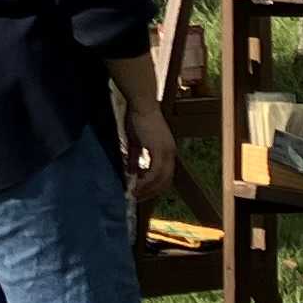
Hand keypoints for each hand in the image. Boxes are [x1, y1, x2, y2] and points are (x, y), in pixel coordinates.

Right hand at [112, 85, 181, 207]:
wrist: (141, 104)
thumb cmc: (137, 119)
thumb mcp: (136, 142)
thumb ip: (135, 158)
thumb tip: (131, 172)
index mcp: (167, 150)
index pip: (165, 175)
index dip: (154, 186)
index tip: (141, 193)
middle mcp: (170, 153)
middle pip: (166, 181)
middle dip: (151, 192)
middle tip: (137, 198)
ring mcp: (167, 152)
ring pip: (161, 179)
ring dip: (147, 189)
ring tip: (134, 194)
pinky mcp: (159, 150)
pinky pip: (154, 173)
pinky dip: (145, 181)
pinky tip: (135, 185)